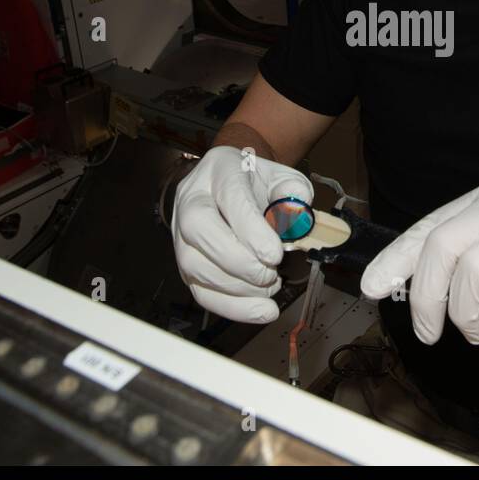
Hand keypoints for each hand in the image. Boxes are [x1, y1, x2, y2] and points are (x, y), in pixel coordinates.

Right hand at [171, 145, 312, 323]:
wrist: (232, 186)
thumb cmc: (257, 183)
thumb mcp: (282, 177)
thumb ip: (294, 192)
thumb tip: (297, 216)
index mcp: (219, 170)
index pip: (229, 196)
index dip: (251, 229)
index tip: (275, 254)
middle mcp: (191, 199)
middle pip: (198, 229)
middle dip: (237, 260)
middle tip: (270, 274)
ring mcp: (181, 234)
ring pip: (195, 266)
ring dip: (237, 287)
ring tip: (271, 286)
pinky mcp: (185, 264)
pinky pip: (200, 292)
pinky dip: (233, 307)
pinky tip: (261, 310)